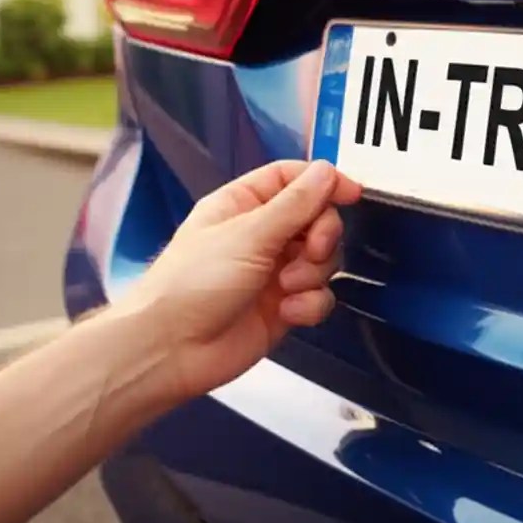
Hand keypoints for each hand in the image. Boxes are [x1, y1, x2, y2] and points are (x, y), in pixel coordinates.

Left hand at [119, 160, 361, 402]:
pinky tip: (286, 312)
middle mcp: (260, 236)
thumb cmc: (189, 286)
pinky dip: (309, 304)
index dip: (324, 182)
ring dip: (313, 274)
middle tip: (312, 250)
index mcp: (242, 206)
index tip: (350, 193)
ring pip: (323, 260)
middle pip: (317, 219)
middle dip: (322, 236)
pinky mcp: (284, 306)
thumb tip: (326, 172)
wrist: (171, 350)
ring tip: (287, 287)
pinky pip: (319, 296)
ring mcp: (274, 272)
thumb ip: (295, 204)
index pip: (293, 179)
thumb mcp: (247, 235)